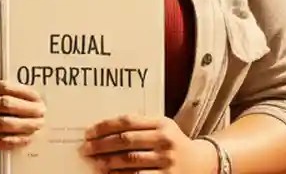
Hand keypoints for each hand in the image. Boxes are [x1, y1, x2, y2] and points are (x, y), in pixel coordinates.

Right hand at [0, 79, 45, 161]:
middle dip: (27, 108)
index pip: (1, 86)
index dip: (22, 91)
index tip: (36, 97)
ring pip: (2, 123)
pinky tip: (24, 140)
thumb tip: (19, 97)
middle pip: (4, 103)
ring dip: (24, 124)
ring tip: (37, 125)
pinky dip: (13, 141)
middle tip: (41, 112)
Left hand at [82, 115, 216, 172]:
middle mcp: (165, 141)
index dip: (104, 127)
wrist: (201, 163)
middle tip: (84, 149)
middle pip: (125, 141)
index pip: (127, 122)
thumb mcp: (162, 127)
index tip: (88, 132)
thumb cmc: (173, 143)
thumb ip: (139, 125)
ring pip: (129, 162)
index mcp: (161, 124)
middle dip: (100, 145)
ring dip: (106, 162)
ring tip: (92, 162)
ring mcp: (166, 162)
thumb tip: (103, 129)